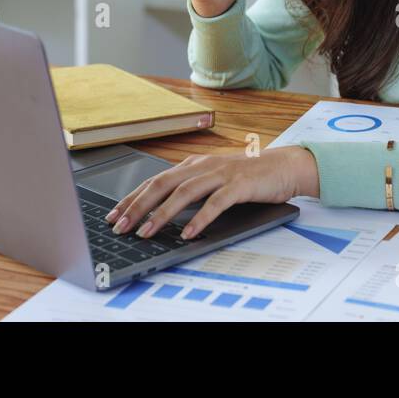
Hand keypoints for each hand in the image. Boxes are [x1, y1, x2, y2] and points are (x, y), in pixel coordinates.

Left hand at [105, 147, 319, 239]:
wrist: (284, 166)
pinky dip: (199, 219)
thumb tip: (161, 212)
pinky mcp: (239, 185)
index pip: (154, 181)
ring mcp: (220, 174)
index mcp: (193, 164)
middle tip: (120, 226)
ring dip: (161, 214)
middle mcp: (202, 165)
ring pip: (183, 193)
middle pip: (162, 184)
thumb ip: (191, 190)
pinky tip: (188, 233)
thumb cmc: (247, 177)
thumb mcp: (213, 179)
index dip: (132, 198)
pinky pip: (215, 203)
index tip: (114, 215)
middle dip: (137, 206)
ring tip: (146, 232)